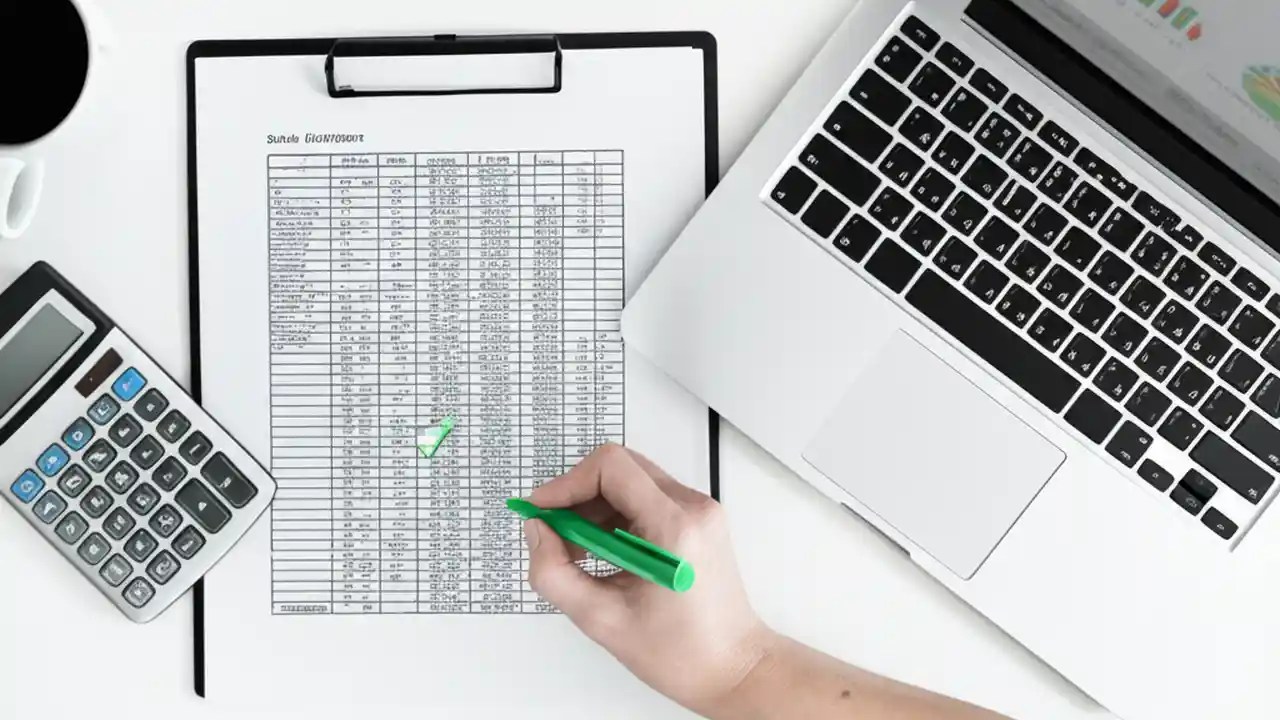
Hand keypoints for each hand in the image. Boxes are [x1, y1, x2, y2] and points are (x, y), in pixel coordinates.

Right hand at [523, 444, 774, 715]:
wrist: (732, 668)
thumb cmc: (681, 654)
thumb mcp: (602, 620)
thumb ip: (555, 574)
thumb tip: (536, 530)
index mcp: (675, 528)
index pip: (611, 467)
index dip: (566, 483)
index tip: (541, 511)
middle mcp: (693, 507)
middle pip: (620, 467)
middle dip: (577, 495)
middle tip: (554, 535)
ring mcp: (699, 510)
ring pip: (631, 480)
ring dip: (595, 508)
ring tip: (579, 554)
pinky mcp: (697, 519)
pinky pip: (646, 498)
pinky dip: (616, 517)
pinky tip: (604, 553)